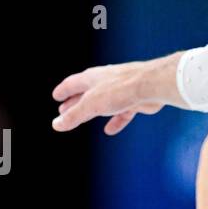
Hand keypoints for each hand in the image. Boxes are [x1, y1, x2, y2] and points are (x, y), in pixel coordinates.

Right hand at [51, 56, 175, 134]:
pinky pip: (122, 113)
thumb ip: (74, 115)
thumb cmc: (120, 89)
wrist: (151, 86)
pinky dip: (115, 121)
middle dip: (75, 103)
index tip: (56, 96)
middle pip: (86, 93)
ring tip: (84, 119)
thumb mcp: (91, 105)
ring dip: (93, 112)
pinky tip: (109, 130)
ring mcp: (121, 90)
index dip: (63, 91)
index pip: (72, 84)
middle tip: (64, 110)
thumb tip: (56, 125)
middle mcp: (105, 81)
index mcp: (92, 78)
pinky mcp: (135, 100)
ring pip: (103, 103)